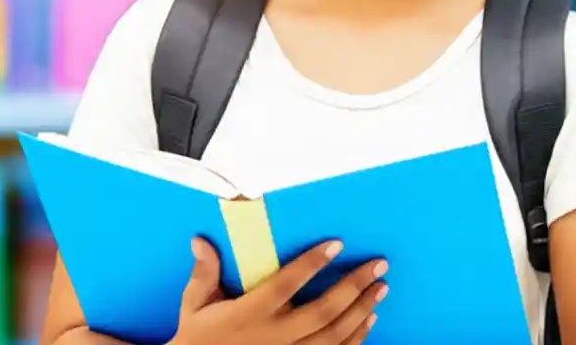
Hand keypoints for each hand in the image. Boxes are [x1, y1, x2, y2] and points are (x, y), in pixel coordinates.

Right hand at [170, 237, 387, 344]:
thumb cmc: (198, 339)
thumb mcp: (195, 305)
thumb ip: (204, 272)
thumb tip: (200, 240)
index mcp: (249, 315)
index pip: (286, 285)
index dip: (312, 264)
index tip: (336, 244)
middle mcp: (272, 337)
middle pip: (323, 312)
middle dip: (354, 287)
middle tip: (378, 265)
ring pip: (334, 336)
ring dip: (362, 310)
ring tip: (380, 288)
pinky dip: (356, 338)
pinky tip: (369, 320)